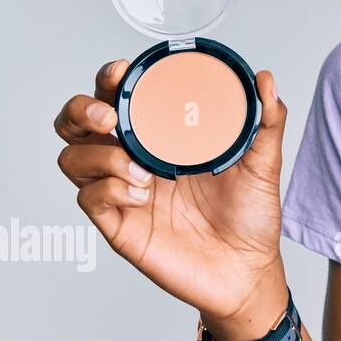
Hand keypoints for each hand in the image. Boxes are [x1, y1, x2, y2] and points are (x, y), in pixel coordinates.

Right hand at [54, 58, 290, 337]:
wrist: (248, 270)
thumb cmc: (251, 217)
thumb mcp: (264, 163)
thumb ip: (267, 120)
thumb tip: (265, 80)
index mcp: (165, 138)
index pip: (122, 98)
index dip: (110, 79)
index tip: (122, 70)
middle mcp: (136, 159)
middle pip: (78, 123)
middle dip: (82, 110)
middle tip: (111, 118)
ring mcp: (123, 192)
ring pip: (73, 158)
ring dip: (99, 155)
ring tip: (142, 171)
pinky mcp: (119, 225)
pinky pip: (89, 198)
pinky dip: (109, 189)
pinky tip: (143, 196)